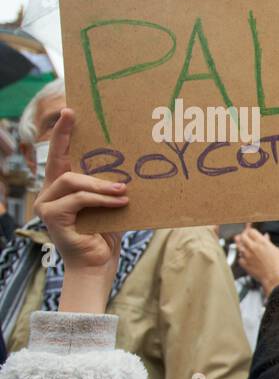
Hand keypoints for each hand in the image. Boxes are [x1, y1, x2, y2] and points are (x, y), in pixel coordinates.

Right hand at [33, 108, 127, 310]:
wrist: (98, 267)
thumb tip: (131, 168)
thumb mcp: (112, 206)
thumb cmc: (107, 237)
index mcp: (64, 189)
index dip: (64, 133)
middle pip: (58, 159)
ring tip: (123, 189)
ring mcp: (47, 204)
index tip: (71, 111)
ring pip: (72, 181)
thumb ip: (111, 188)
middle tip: (75, 115)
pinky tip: (120, 201)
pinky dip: (101, 198)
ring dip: (101, 184)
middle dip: (66, 136)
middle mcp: (50, 193)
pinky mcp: (51, 216)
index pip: (62, 156)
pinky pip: (78, 199)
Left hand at [233, 225, 278, 293]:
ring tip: (242, 243)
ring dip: (240, 243)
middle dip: (244, 235)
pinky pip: (239, 257)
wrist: (275, 279)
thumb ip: (268, 243)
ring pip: (238, 245)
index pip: (250, 231)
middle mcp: (252, 248)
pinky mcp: (244, 264)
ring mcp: (247, 256)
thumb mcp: (277, 250)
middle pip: (242, 236)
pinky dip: (241, 256)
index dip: (250, 229)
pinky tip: (245, 256)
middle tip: (245, 235)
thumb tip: (265, 237)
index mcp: (262, 243)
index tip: (250, 229)